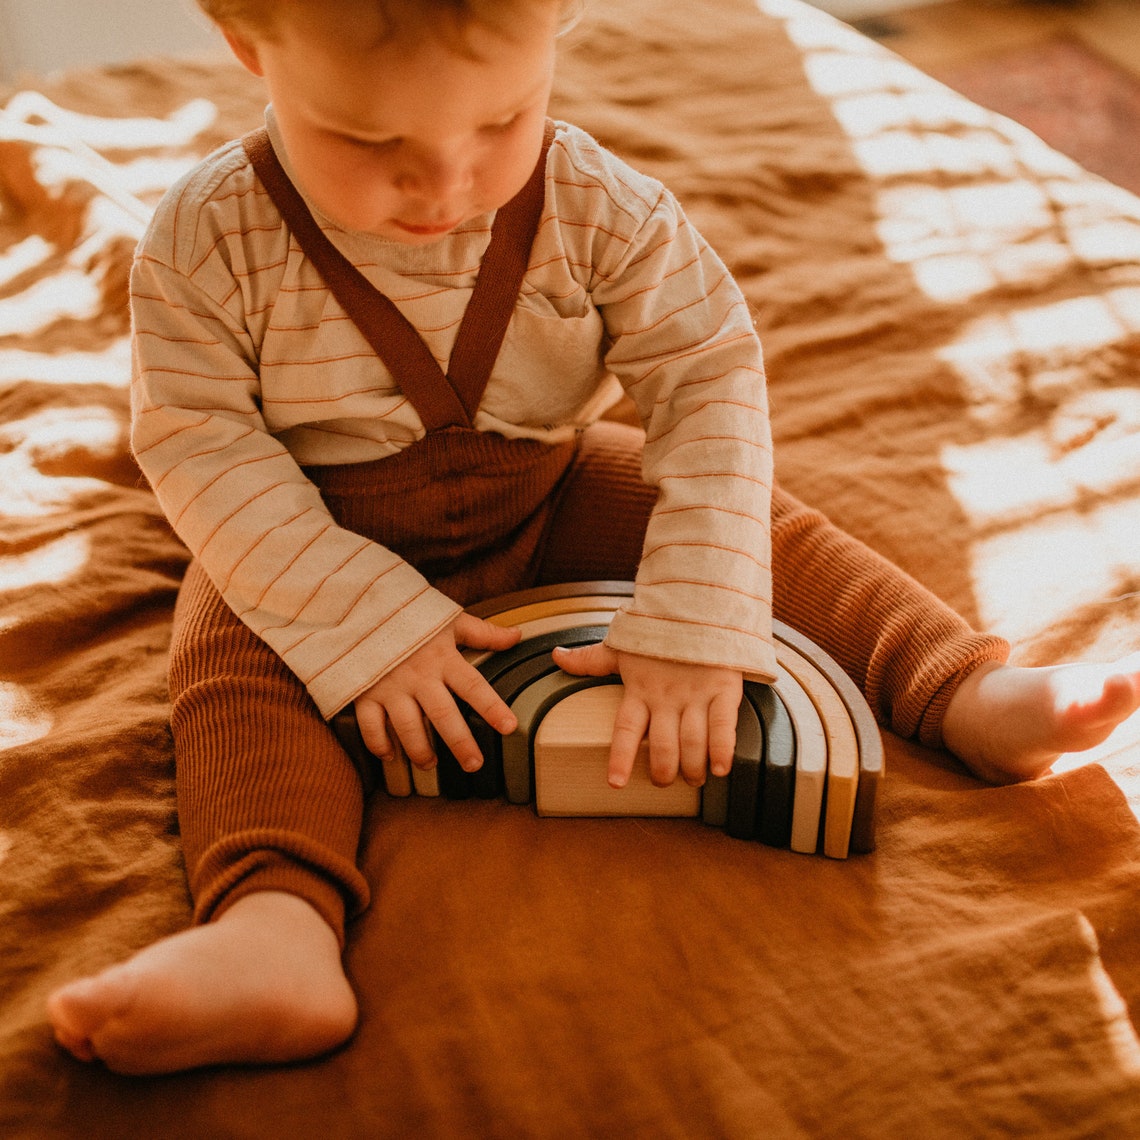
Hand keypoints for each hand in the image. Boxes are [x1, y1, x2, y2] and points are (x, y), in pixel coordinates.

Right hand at [354, 614, 519, 770]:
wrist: (360, 607)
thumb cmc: (410, 616)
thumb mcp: (448, 620)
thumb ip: (482, 633)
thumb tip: (516, 636)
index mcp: (442, 657)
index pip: (473, 686)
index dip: (492, 707)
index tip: (510, 727)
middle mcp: (418, 675)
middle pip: (443, 715)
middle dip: (460, 742)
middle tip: (475, 765)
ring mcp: (390, 686)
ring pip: (407, 727)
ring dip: (419, 750)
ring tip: (430, 765)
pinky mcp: (364, 693)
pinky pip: (370, 725)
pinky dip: (378, 743)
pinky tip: (390, 756)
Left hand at [552, 643, 741, 788]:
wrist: (697, 603)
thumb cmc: (659, 631)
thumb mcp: (622, 646)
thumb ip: (590, 660)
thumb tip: (557, 657)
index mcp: (640, 689)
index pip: (626, 729)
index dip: (622, 757)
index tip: (616, 783)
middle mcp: (666, 697)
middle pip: (662, 744)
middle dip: (663, 770)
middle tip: (663, 782)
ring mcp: (696, 694)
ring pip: (692, 740)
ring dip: (691, 766)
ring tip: (693, 780)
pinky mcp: (723, 689)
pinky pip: (723, 724)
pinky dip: (722, 748)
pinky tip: (719, 768)